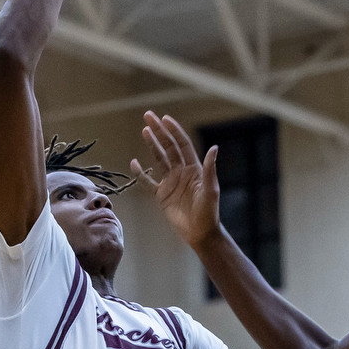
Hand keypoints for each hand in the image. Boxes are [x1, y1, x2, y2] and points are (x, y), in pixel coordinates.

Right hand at [132, 112, 220, 249]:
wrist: (200, 232)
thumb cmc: (209, 212)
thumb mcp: (211, 189)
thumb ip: (209, 169)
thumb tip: (214, 148)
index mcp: (194, 168)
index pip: (182, 144)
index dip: (174, 131)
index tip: (165, 119)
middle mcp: (181, 171)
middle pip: (168, 147)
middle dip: (159, 131)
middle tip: (148, 116)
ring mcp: (171, 182)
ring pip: (159, 159)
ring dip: (152, 145)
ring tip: (144, 130)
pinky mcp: (162, 195)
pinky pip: (148, 181)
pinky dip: (141, 173)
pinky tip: (134, 163)